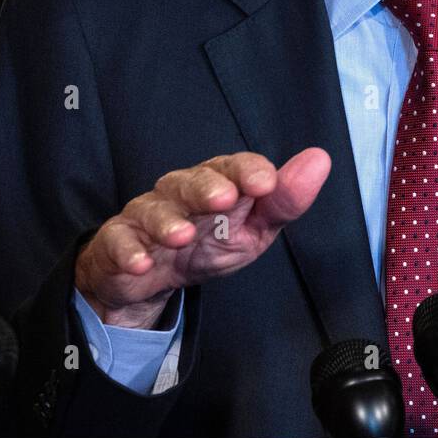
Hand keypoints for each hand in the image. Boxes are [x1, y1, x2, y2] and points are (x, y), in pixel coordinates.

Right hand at [74, 147, 330, 327]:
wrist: (155, 278)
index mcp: (217, 182)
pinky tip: (141, 262)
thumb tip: (320, 159)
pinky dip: (128, 251)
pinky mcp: (117, 242)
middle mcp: (180, 191)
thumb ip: (284, 201)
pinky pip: (118, 242)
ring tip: (181, 236)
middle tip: (224, 199)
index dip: (248, 170)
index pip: (233, 167)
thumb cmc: (210, 242)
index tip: (266, 182)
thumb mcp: (253, 229)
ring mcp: (145, 215)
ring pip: (152, 209)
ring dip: (167, 221)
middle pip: (190, 181)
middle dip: (206, 188)